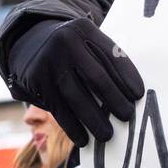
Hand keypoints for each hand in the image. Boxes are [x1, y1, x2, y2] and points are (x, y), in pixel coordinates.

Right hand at [13, 18, 143, 146]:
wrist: (29, 42)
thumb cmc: (73, 49)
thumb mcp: (87, 42)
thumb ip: (105, 60)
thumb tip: (131, 95)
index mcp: (84, 29)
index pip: (111, 55)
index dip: (127, 76)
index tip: (139, 95)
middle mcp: (65, 42)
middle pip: (96, 77)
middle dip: (115, 100)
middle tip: (127, 116)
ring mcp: (48, 61)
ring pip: (77, 96)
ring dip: (94, 119)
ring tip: (107, 135)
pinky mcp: (35, 80)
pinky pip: (58, 108)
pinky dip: (72, 126)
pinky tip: (83, 138)